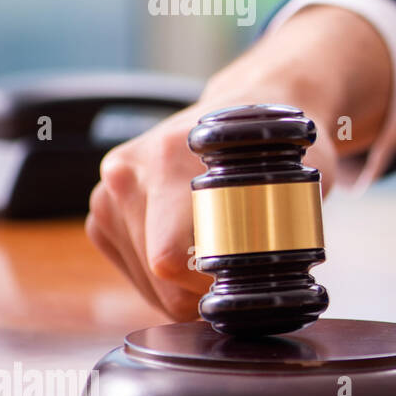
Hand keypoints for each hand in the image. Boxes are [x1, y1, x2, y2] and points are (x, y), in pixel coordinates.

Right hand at [86, 6, 389, 319]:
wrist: (247, 105)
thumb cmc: (276, 145)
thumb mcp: (293, 182)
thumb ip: (279, 229)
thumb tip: (271, 282)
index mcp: (168, 160)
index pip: (170, 261)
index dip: (215, 286)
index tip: (247, 276)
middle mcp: (127, 173)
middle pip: (158, 276)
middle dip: (202, 290)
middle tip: (240, 271)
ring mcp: (107, 191)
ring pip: (146, 280)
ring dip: (185, 284)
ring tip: (221, 251)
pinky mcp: (102, 210)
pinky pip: (133, 270)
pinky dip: (166, 275)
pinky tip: (194, 248)